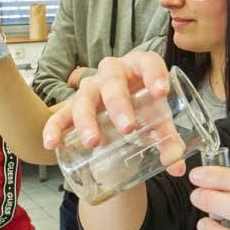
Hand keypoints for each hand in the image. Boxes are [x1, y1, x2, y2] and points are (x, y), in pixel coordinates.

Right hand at [41, 51, 187, 175]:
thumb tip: (177, 167)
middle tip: (128, 128)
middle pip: (112, 80)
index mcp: (138, 68)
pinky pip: (59, 114)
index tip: (161, 93)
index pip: (147, 62)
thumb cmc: (144, 109)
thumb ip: (169, 142)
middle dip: (118, 104)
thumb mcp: (159, 122)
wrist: (121, 112)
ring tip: (94, 143)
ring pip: (84, 96)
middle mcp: (112, 73)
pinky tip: (52, 144)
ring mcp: (90, 88)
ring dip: (87, 119)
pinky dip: (54, 127)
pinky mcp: (72, 106)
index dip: (154, 74)